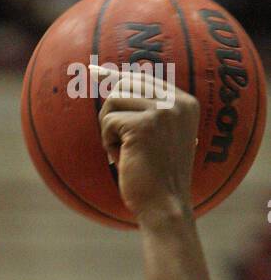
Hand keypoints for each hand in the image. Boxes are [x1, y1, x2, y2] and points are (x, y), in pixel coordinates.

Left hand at [99, 72, 199, 225]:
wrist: (165, 207)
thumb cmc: (156, 179)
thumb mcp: (158, 140)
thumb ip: (147, 112)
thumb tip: (113, 80)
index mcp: (186, 104)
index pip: (145, 78)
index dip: (118, 79)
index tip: (94, 73)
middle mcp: (177, 102)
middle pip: (127, 83)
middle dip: (112, 110)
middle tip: (114, 138)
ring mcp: (162, 111)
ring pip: (114, 99)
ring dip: (109, 128)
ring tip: (121, 152)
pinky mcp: (144, 125)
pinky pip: (109, 120)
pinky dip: (107, 141)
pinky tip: (120, 159)